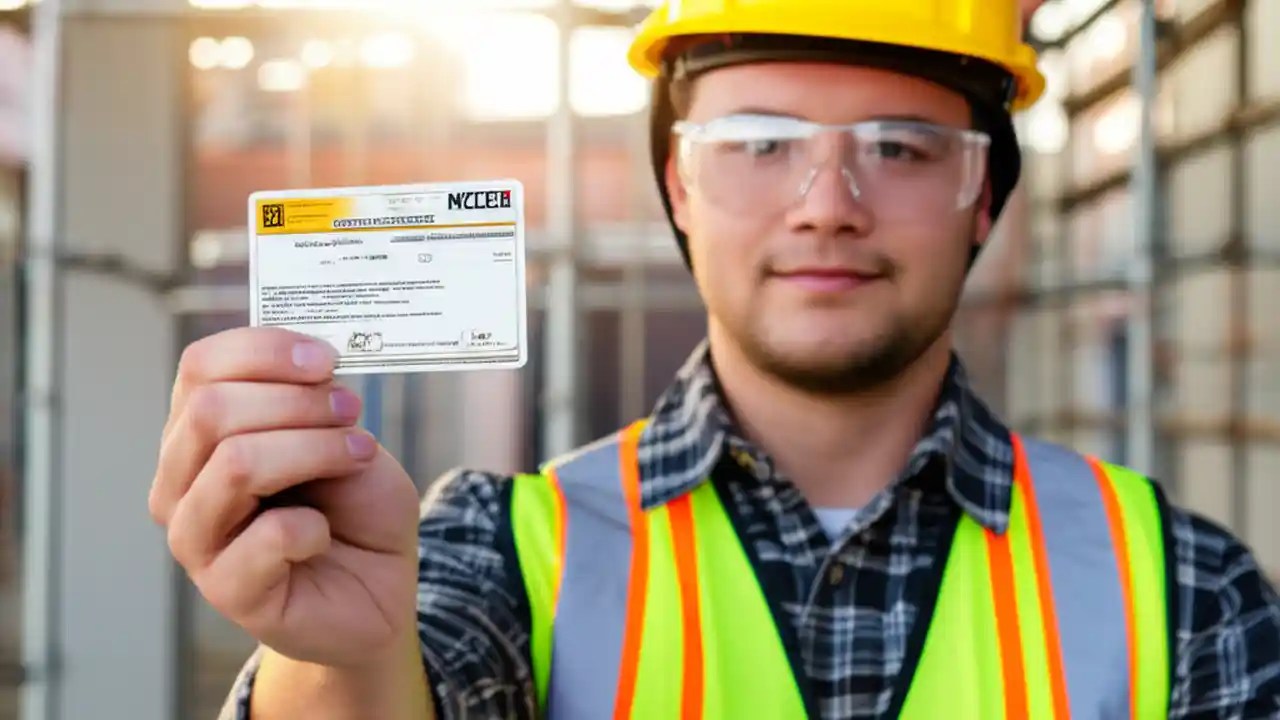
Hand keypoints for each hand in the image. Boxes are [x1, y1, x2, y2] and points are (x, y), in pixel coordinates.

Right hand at [149, 326, 420, 668]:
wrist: (377, 590)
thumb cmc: (355, 508)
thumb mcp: (345, 436)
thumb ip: (316, 401)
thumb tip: (309, 363)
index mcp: (199, 432)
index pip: (200, 367)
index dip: (264, 350)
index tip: (326, 359)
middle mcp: (180, 481)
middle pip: (211, 410)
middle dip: (296, 401)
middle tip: (351, 411)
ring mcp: (194, 537)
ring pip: (236, 464)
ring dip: (312, 450)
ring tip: (357, 454)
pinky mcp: (225, 588)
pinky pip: (270, 535)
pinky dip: (314, 525)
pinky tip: (324, 533)